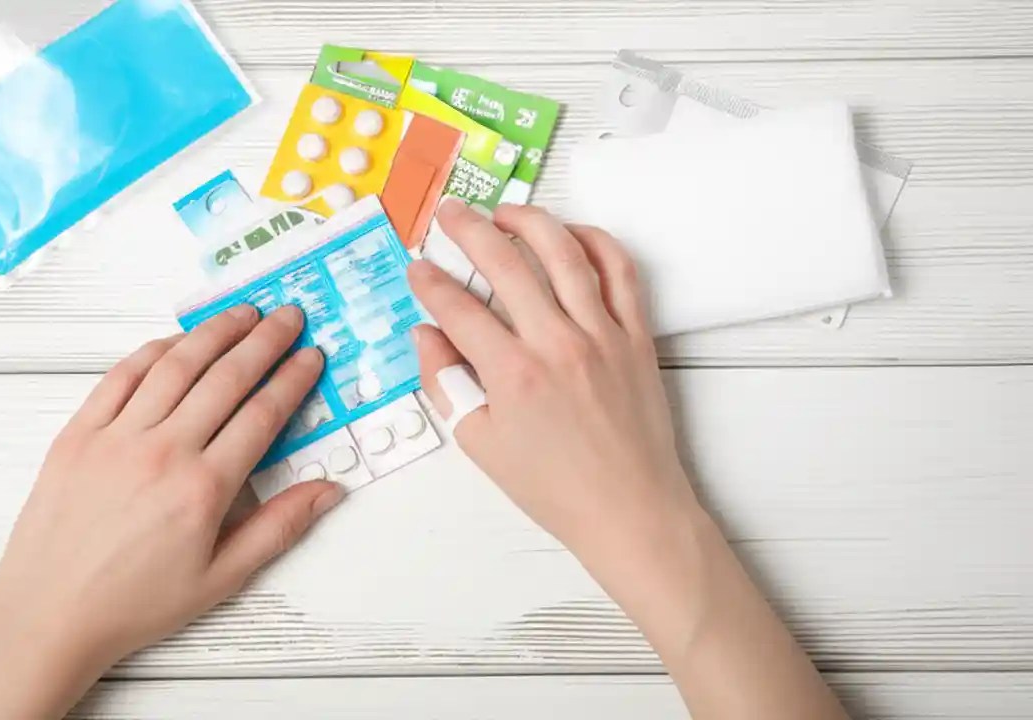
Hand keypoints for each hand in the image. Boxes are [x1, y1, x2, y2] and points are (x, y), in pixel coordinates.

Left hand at [0, 305, 344, 718]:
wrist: (49, 613)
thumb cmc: (131, 603)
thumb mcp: (221, 579)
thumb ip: (278, 528)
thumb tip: (326, 491)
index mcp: (203, 489)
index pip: (262, 415)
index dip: (293, 380)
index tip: (311, 357)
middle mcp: (162, 452)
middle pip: (226, 377)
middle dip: (265, 340)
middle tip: (288, 317)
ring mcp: (116, 437)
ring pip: (176, 364)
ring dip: (215, 331)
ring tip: (242, 313)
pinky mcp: (79, 433)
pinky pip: (122, 376)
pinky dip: (154, 350)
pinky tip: (177, 340)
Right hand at [411, 200, 700, 606]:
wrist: (630, 510)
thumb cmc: (554, 488)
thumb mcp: (480, 445)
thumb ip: (446, 384)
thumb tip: (426, 336)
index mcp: (513, 375)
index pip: (458, 308)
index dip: (429, 281)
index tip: (416, 267)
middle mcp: (557, 343)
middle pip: (506, 263)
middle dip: (469, 229)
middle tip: (449, 213)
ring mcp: (603, 334)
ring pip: (564, 253)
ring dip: (530, 221)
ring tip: (505, 211)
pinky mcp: (637, 336)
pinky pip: (620, 271)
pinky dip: (596, 242)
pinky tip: (572, 234)